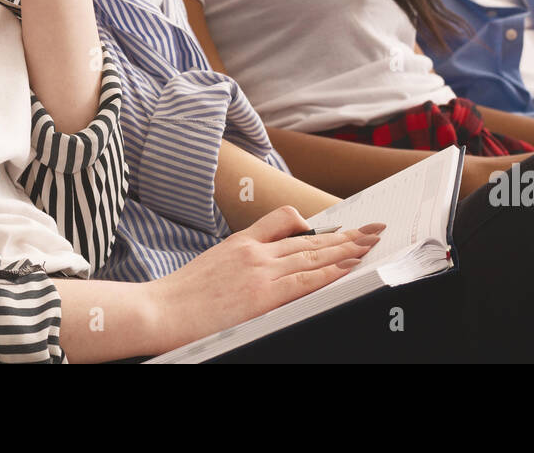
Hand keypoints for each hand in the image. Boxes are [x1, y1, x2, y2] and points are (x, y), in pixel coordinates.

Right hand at [147, 206, 382, 354]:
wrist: (159, 310)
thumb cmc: (181, 296)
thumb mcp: (213, 262)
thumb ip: (242, 255)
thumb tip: (267, 261)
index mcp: (242, 242)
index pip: (288, 223)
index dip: (319, 226)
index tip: (341, 226)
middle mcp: (255, 252)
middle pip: (310, 239)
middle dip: (345, 235)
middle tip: (374, 228)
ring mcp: (260, 273)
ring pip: (313, 256)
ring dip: (347, 249)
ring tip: (371, 244)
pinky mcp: (262, 296)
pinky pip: (305, 281)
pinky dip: (330, 273)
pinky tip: (349, 268)